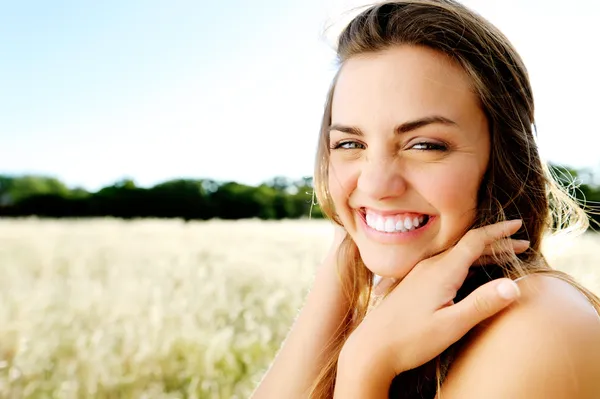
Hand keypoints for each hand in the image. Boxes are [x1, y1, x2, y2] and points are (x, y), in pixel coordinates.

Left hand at [336, 220, 527, 391]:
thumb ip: (482, 304)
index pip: (475, 241)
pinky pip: (445, 264)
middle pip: (467, 245)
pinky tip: (471, 272)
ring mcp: (420, 274)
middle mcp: (430, 266)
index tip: (519, 225)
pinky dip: (465, 262)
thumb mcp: (451, 325)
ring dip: (481, 252)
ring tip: (504, 255)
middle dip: (496, 242)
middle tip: (522, 242)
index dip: (499, 232)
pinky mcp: (414, 284)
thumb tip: (514, 285)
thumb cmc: (410, 340)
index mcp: (441, 271)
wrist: (371, 348)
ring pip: (456, 255)